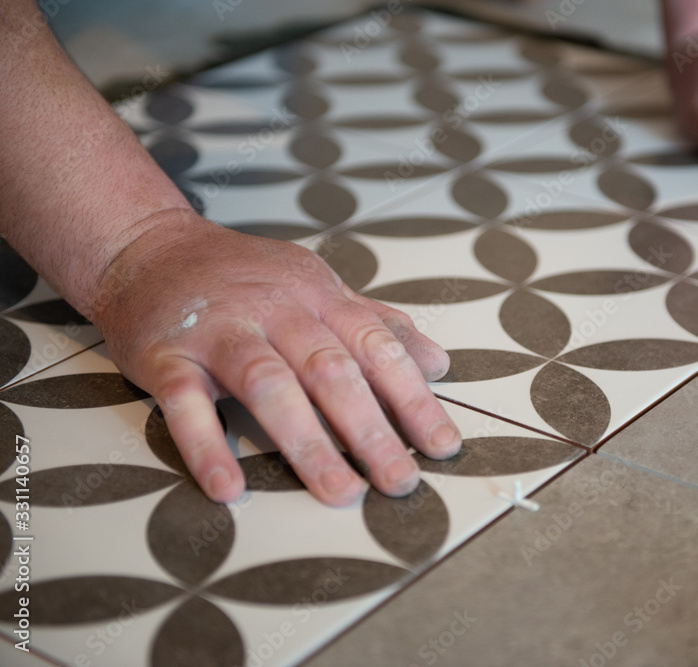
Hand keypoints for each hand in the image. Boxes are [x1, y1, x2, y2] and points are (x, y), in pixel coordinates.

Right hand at [94, 209, 460, 505]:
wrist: (147, 247)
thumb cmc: (242, 276)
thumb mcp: (317, 286)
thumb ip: (376, 325)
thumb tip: (436, 362)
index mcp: (318, 296)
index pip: (377, 349)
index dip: (413, 399)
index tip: (442, 447)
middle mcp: (275, 309)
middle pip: (331, 371)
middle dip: (371, 430)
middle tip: (401, 482)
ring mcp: (220, 331)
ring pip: (270, 385)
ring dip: (308, 443)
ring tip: (341, 492)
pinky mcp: (166, 354)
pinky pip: (187, 403)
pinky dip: (207, 446)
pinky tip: (230, 488)